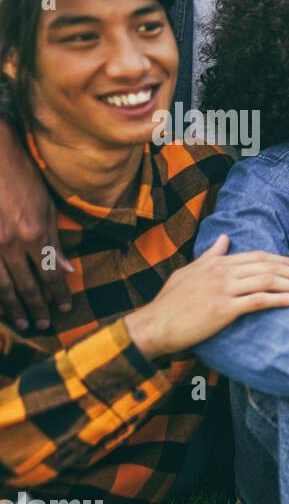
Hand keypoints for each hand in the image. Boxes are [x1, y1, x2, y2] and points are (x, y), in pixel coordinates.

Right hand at [0, 134, 72, 329]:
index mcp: (34, 235)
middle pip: (26, 286)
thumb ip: (55, 242)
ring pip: (2, 285)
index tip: (67, 309)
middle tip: (44, 325)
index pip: (51, 275)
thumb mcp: (47, 208)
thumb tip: (66, 270)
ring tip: (23, 322)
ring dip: (13, 307)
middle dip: (37, 308)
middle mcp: (10, 244)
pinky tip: (0, 303)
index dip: (59, 295)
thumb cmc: (22, 178)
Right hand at [123, 234, 288, 358]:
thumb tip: (225, 238)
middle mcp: (222, 272)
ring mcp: (223, 289)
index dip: (283, 261)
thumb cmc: (169, 303)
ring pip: (268, 281)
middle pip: (268, 266)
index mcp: (216, 263)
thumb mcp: (188, 272)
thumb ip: (210, 255)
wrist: (153, 325)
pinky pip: (260, 301)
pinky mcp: (223, 308)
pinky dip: (281, 299)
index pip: (258, 256)